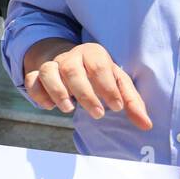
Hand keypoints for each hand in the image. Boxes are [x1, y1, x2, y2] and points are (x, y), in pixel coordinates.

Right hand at [23, 40, 152, 127]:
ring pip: (48, 72)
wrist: (68, 60)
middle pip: (72, 70)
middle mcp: (70, 56)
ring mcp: (52, 64)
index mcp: (93, 53)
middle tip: (98, 114)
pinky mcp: (37, 74)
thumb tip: (147, 125)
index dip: (107, 87)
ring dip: (58, 92)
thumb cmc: (98, 75)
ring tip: (69, 109)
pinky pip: (32, 80)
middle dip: (85, 94)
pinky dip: (38, 93)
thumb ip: (131, 102)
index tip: (116, 107)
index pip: (99, 66)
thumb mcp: (117, 82)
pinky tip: (50, 106)